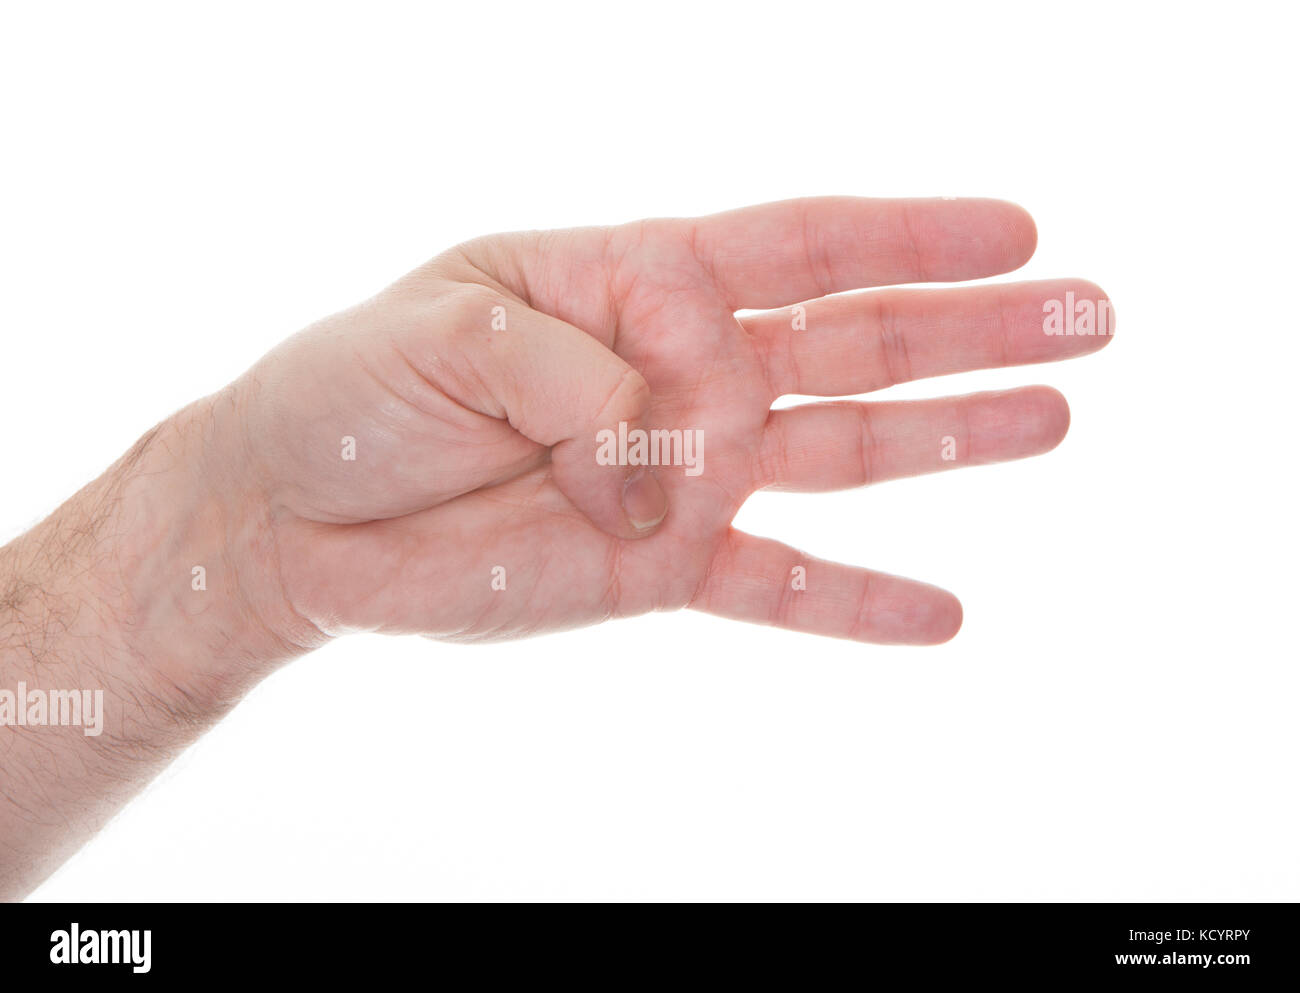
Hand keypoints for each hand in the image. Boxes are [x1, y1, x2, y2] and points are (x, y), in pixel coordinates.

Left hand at [227, 197, 1112, 644]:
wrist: (298, 517)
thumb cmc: (356, 390)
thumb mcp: (451, 330)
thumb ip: (580, 373)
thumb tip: (674, 446)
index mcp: (633, 283)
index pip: (794, 249)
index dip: (905, 237)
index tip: (1010, 231)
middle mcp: (680, 375)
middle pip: (853, 343)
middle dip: (972, 326)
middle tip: (1090, 314)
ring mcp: (682, 478)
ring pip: (840, 453)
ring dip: (947, 440)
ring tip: (1051, 420)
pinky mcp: (660, 571)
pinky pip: (776, 586)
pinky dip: (855, 603)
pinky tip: (941, 614)